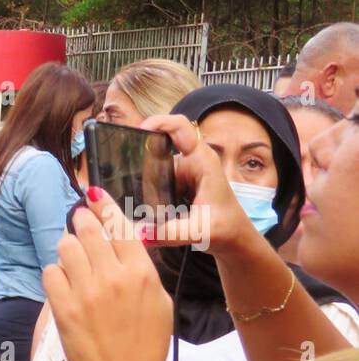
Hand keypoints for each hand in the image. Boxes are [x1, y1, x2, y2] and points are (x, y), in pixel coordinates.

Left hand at [45, 189, 171, 360]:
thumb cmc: (145, 345)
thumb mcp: (159, 302)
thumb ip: (141, 270)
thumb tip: (124, 242)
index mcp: (142, 273)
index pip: (119, 226)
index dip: (104, 207)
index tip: (93, 197)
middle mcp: (113, 276)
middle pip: (88, 230)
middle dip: (81, 223)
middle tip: (78, 224)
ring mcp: (85, 291)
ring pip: (66, 247)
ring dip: (67, 250)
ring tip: (73, 261)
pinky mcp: (62, 306)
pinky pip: (50, 273)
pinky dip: (55, 274)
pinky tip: (63, 284)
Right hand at [137, 114, 263, 257]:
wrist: (234, 238)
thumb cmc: (225, 229)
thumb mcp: (198, 232)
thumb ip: (168, 232)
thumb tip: (138, 233)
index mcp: (203, 162)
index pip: (181, 128)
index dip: (160, 122)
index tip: (139, 129)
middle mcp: (191, 162)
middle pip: (157, 151)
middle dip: (139, 165)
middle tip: (127, 188)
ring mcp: (182, 173)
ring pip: (152, 168)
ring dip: (141, 183)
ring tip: (136, 205)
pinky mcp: (176, 184)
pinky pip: (153, 180)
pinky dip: (144, 191)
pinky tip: (139, 207)